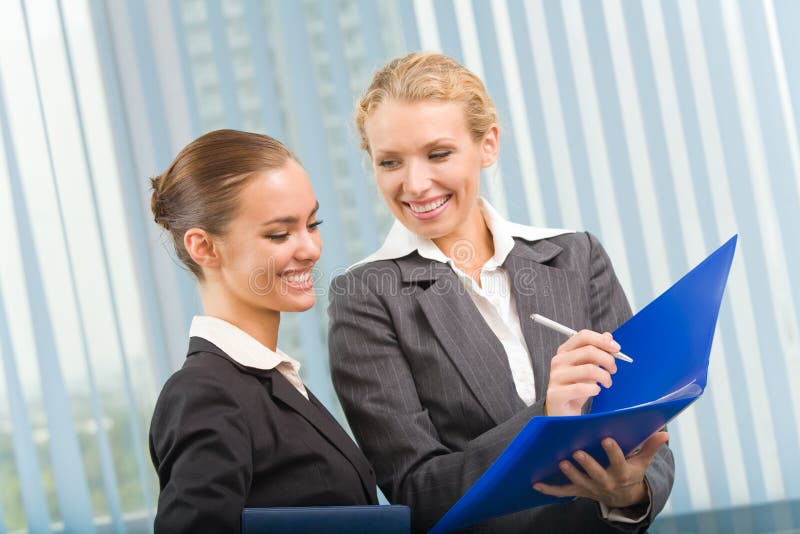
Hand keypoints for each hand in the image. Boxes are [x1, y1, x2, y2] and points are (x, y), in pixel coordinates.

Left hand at [532, 432, 668, 508]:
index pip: (618, 461)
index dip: (612, 451)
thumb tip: (665, 433)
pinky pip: (563, 492)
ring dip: (569, 473)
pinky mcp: (579, 491)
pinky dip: (550, 489)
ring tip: (561, 462)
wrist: (623, 496)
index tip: (606, 438)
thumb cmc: (631, 472)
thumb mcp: (641, 461)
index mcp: (621, 472)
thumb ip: (650, 446)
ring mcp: (591, 488)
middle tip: (577, 452)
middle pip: (596, 473)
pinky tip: (536, 484)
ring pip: (579, 481)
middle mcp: (606, 482)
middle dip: (587, 464)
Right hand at [544, 330, 619, 415]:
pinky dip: (594, 389)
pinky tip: (595, 391)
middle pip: (589, 351)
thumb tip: (608, 336)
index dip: (602, 340)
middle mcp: (558, 361)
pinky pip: (581, 388)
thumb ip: (597, 351)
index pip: (583, 336)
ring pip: (589, 369)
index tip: (617, 349)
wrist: (563, 411)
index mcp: (565, 351)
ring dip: (605, 377)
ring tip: (607, 383)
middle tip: (613, 370)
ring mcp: (555, 377)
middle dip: (608, 360)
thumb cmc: (576, 388)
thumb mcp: (588, 367)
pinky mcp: (556, 394)